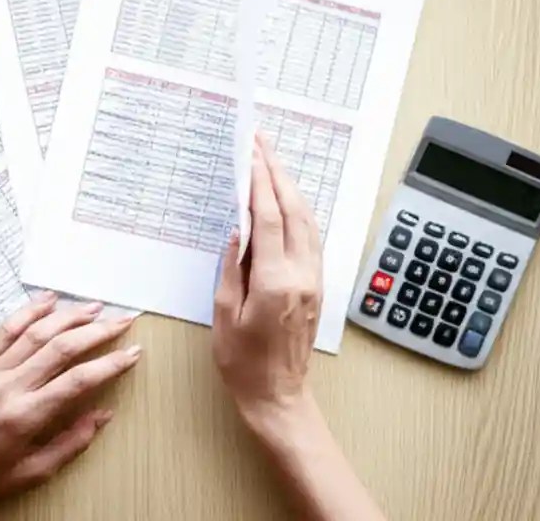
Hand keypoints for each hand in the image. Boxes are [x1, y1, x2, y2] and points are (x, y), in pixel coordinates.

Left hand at [0, 293, 139, 517]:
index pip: (79, 380)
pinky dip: (28, 312)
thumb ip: (72, 442)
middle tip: (123, 320)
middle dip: (98, 330)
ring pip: (35, 332)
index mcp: (26, 417)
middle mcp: (7, 387)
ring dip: (68, 316)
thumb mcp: (32, 472)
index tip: (132, 352)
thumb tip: (103, 414)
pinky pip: (3, 331)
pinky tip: (49, 301)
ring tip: (95, 307)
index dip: (111, 363)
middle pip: (61, 347)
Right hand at [212, 132, 323, 435]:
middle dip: (277, 172)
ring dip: (291, 188)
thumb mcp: (223, 313)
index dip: (259, 182)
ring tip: (273, 162)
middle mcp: (301, 276)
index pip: (268, 218)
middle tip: (262, 143)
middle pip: (293, 211)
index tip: (251, 154)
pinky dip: (299, 211)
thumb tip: (237, 229)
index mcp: (275, 282)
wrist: (277, 395)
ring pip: (308, 221)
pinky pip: (311, 238)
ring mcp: (314, 280)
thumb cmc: (243, 362)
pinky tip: (287, 200)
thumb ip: (231, 267)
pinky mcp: (317, 286)